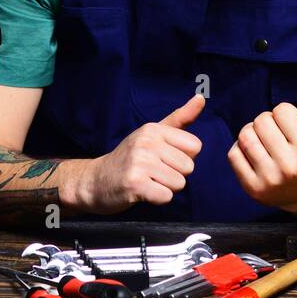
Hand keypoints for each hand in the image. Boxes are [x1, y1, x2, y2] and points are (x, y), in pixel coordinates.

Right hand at [74, 94, 204, 212]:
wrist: (94, 181)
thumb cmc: (129, 158)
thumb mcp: (153, 134)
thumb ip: (180, 118)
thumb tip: (201, 98)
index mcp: (154, 129)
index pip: (195, 146)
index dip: (183, 158)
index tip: (163, 159)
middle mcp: (146, 142)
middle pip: (189, 167)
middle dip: (175, 175)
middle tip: (153, 173)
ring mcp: (139, 162)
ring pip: (179, 183)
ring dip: (166, 188)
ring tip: (147, 182)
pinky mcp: (134, 183)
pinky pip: (166, 197)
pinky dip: (157, 199)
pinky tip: (142, 192)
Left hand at [226, 74, 296, 209]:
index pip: (281, 110)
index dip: (284, 114)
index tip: (290, 126)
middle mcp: (290, 166)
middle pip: (261, 121)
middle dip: (267, 123)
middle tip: (276, 134)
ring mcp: (270, 179)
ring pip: (245, 136)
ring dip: (252, 134)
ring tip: (264, 142)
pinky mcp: (253, 189)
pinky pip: (233, 154)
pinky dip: (240, 150)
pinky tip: (254, 156)